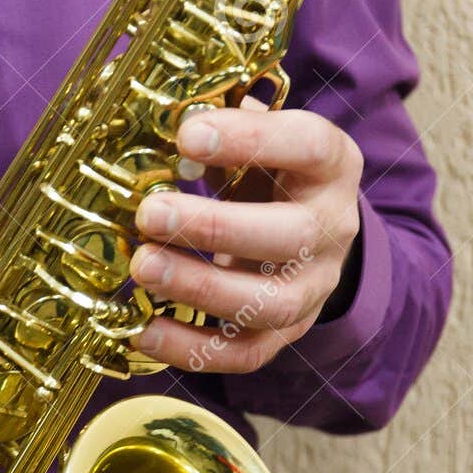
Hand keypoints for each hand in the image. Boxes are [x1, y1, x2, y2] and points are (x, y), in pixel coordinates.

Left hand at [130, 101, 363, 373]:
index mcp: (331, 166)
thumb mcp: (255, 141)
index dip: (252, 140)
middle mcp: (331, 230)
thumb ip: (220, 129)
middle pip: (289, 235)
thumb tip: (166, 117)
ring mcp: (311, 288)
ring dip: (200, 287)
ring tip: (141, 267)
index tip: (188, 134)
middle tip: (150, 213)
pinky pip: (243, 354)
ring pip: (269, 302)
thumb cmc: (265, 177)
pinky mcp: (281, 334)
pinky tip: (141, 329)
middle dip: (214, 227)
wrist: (305, 237)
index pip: (308, 146)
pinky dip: (190, 349)